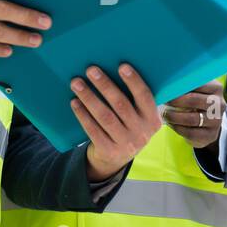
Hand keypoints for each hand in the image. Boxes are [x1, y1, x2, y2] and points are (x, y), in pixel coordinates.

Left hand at [69, 63, 161, 180]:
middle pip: (120, 105)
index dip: (134, 81)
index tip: (122, 66)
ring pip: (105, 116)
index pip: (145, 97)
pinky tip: (74, 102)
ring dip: (89, 97)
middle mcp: (141, 133)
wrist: (116, 159)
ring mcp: (125, 144)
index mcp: (152, 120)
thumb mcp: (138, 118)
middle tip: (91, 70)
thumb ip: (134, 100)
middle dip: (105, 85)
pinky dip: (83, 115)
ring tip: (76, 83)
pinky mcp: (109, 151)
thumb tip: (116, 69)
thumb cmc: (126, 127)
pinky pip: (93, 130)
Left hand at [161, 80, 223, 148]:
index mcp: (216, 88)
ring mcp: (217, 121)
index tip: (167, 87)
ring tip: (165, 114)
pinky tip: (171, 124)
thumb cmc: (198, 100)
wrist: (210, 121)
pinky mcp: (211, 135)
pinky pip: (191, 133)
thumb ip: (186, 84)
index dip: (179, 85)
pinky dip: (178, 128)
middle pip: (193, 100)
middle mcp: (219, 104)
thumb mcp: (196, 89)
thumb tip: (166, 82)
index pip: (196, 84)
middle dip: (175, 100)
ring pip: (192, 119)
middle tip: (163, 100)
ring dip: (174, 116)